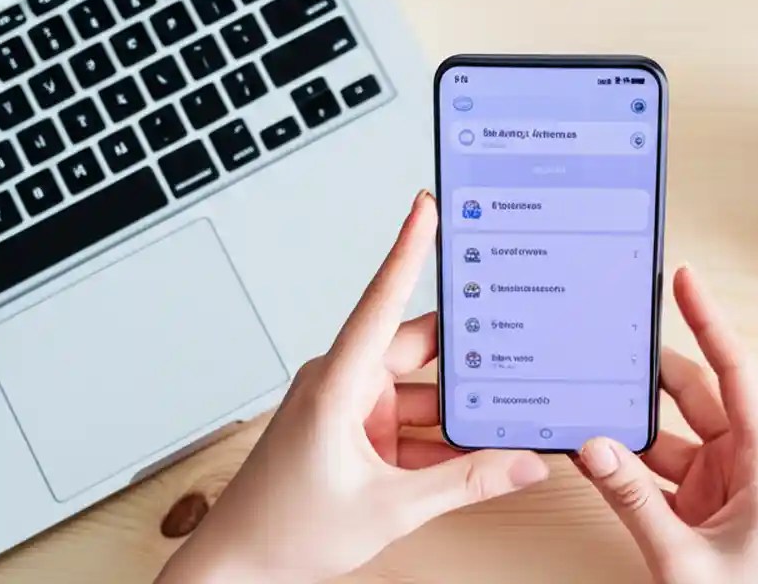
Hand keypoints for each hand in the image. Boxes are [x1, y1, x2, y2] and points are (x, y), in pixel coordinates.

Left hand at [157, 192, 549, 583]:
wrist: (237, 571)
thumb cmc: (282, 532)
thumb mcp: (389, 509)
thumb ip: (464, 484)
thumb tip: (519, 463)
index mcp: (337, 385)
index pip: (381, 302)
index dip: (407, 251)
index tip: (424, 210)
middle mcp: (342, 384)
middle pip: (419, 351)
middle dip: (468, 354)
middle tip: (517, 338)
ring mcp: (349, 409)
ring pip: (421, 392)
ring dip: (458, 408)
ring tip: (509, 411)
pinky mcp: (355, 433)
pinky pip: (410, 421)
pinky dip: (441, 437)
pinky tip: (479, 449)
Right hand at [578, 266, 757, 583]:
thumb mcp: (684, 558)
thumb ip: (633, 499)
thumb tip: (593, 448)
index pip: (737, 373)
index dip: (710, 322)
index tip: (686, 283)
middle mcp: (746, 465)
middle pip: (697, 396)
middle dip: (652, 370)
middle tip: (611, 339)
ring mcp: (721, 487)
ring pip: (669, 435)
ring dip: (631, 423)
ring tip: (587, 397)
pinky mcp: (700, 511)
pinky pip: (658, 472)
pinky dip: (627, 462)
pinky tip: (596, 450)